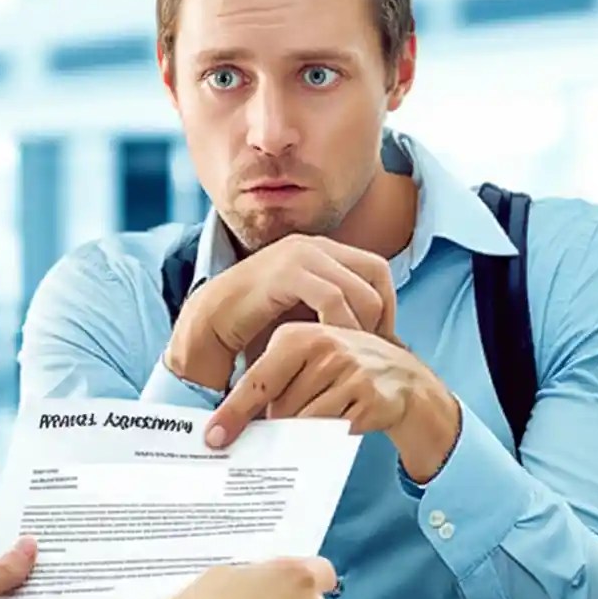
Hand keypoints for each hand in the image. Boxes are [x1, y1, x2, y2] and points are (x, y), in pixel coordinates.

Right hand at [166, 235, 396, 390]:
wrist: (208, 324)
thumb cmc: (256, 326)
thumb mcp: (306, 314)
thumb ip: (339, 314)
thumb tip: (389, 340)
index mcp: (321, 249)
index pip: (376, 269)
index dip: (388, 305)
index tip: (383, 340)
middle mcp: (313, 245)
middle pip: (375, 273)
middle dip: (380, 316)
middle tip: (370, 350)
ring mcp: (299, 254)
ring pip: (357, 288)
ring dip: (361, 326)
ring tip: (351, 353)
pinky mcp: (285, 272)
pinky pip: (331, 298)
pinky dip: (340, 325)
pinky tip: (331, 347)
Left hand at [205, 323, 460, 483]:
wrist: (402, 377)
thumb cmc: (340, 372)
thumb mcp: (304, 363)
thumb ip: (272, 383)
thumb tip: (230, 425)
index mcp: (297, 336)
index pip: (256, 381)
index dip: (234, 413)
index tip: (214, 438)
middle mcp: (322, 347)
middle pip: (279, 409)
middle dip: (277, 428)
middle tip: (284, 430)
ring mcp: (348, 371)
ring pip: (304, 423)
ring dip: (302, 435)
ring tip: (319, 419)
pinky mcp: (368, 396)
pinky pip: (332, 432)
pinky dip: (327, 438)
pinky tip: (338, 425)